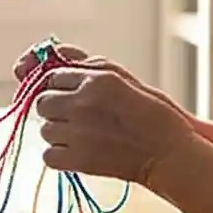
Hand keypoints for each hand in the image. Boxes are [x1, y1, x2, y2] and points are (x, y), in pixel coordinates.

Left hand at [33, 66, 194, 186]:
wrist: (169, 154)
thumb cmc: (152, 114)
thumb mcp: (124, 78)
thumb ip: (88, 65)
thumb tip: (59, 52)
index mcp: (96, 81)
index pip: (53, 77)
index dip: (60, 87)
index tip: (71, 96)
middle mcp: (82, 104)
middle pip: (43, 103)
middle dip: (55, 109)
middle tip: (75, 117)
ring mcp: (78, 133)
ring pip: (44, 130)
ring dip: (58, 132)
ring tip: (81, 135)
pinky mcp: (78, 160)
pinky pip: (48, 155)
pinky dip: (59, 155)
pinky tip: (77, 151)